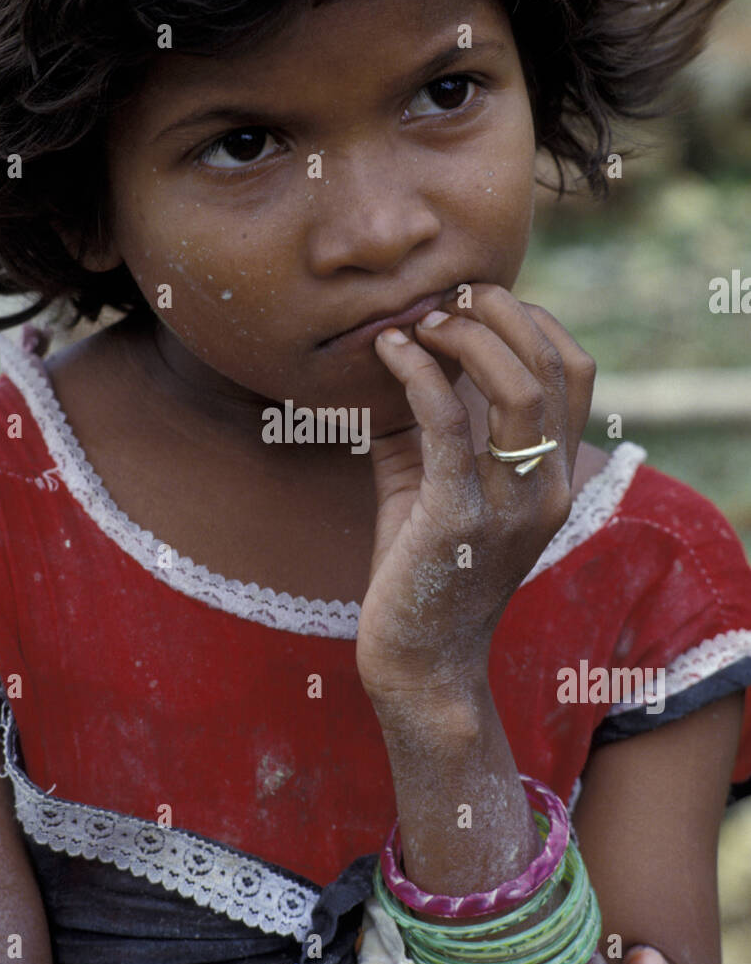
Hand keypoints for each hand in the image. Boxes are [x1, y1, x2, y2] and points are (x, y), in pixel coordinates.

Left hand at [356, 283, 595, 711]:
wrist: (419, 663)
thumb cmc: (423, 570)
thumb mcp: (439, 485)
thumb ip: (433, 423)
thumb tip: (399, 347)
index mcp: (554, 476)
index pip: (575, 369)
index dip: (531, 318)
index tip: (475, 302)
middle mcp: (547, 487)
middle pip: (552, 365)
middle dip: (499, 312)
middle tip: (443, 299)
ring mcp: (510, 506)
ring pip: (517, 388)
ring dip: (465, 336)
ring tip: (418, 323)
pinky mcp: (458, 520)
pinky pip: (448, 424)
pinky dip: (417, 372)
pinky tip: (387, 353)